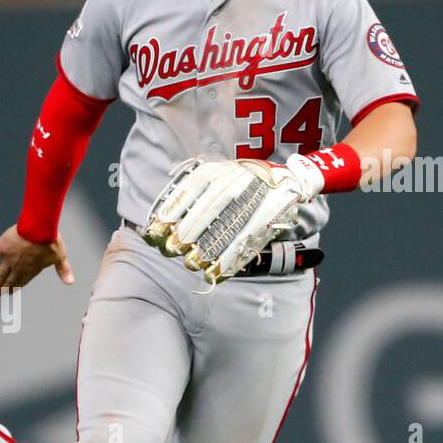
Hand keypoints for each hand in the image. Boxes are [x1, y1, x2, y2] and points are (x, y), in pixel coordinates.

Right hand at [0, 224, 73, 290]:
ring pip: (0, 273)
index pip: (22, 281)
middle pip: (9, 281)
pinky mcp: (2, 247)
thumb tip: (71, 282)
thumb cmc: (51, 241)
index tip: (9, 293)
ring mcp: (9, 258)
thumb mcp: (60, 256)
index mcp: (32, 269)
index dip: (15, 288)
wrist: (38, 228)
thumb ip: (63, 270)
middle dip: (3, 289)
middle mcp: (19, 267)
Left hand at [144, 157, 301, 283]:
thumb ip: (192, 194)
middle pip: (209, 206)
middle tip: (171, 249)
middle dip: (187, 231)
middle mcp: (237, 179)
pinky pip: (245, 239)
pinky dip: (228, 259)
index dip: (173, 209)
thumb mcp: (215, 179)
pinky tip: (214, 272)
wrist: (287, 179)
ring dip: (207, 248)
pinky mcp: (268, 217)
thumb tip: (160, 221)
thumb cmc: (239, 184)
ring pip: (228, 224)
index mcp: (219, 169)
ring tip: (191, 264)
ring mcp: (255, 197)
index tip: (156, 229)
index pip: (192, 187)